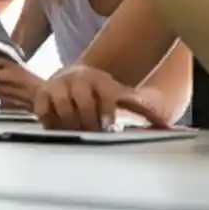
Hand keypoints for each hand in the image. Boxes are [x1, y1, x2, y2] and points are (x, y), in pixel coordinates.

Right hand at [33, 65, 166, 130]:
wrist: (78, 75)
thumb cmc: (103, 92)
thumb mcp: (121, 93)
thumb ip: (142, 108)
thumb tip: (165, 124)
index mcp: (101, 80)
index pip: (106, 97)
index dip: (108, 115)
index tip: (110, 128)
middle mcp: (79, 78)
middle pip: (84, 103)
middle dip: (89, 123)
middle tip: (93, 134)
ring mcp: (59, 84)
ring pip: (64, 107)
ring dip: (71, 125)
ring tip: (78, 134)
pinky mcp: (43, 93)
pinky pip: (43, 110)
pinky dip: (51, 122)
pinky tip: (60, 130)